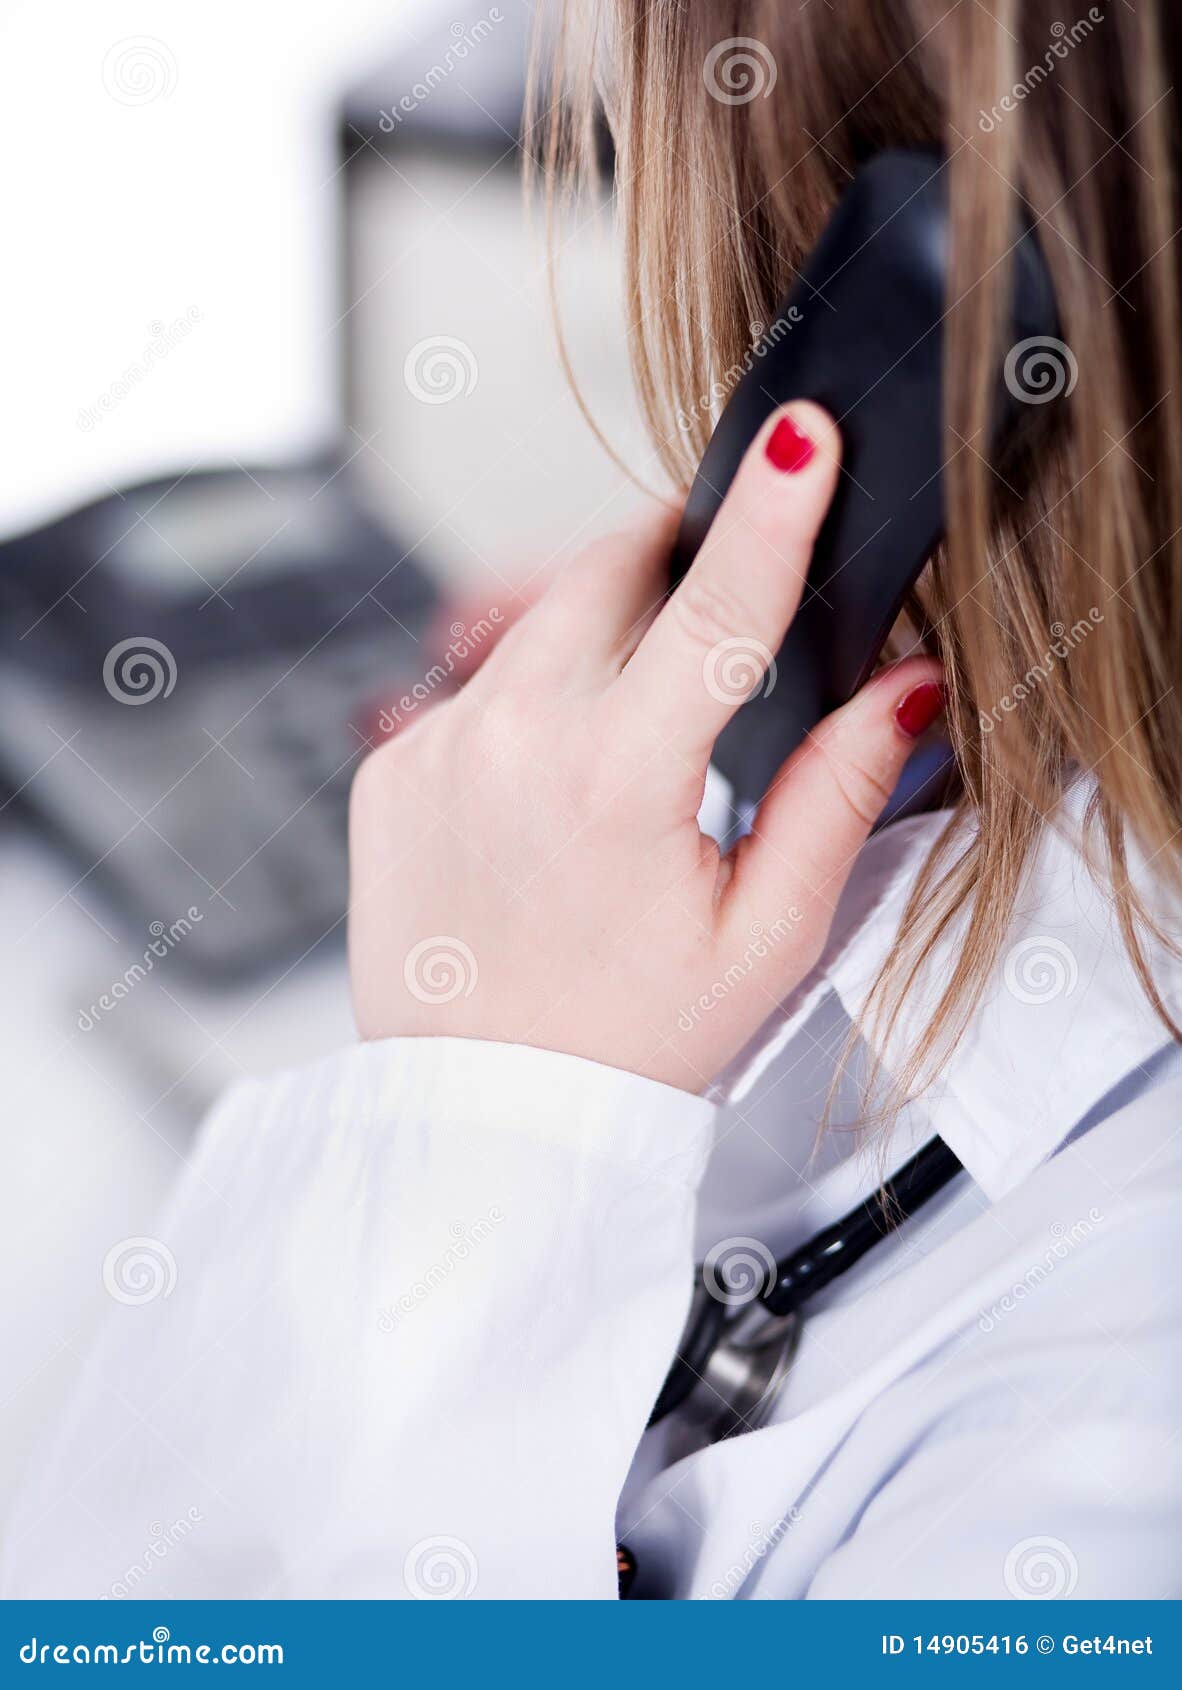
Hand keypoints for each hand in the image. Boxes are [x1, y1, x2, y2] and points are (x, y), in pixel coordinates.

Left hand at [348, 403, 942, 1092]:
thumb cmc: (627, 1040)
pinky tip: (550, 796)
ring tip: (628, 754)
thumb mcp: (765, 937)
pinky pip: (475, 687)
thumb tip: (903, 689)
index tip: (802, 436)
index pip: (716, 611)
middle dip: (670, 566)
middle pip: (608, 574)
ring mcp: (435, 748)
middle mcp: (510, 745)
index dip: (773, 513)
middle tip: (711, 627)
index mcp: (617, 786)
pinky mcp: (390, 767)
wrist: (484, 1112)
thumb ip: (837, 796)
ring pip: (538, 626)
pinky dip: (527, 707)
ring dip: (598, 645)